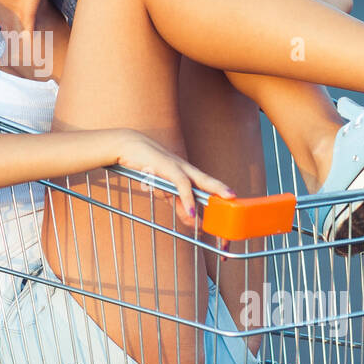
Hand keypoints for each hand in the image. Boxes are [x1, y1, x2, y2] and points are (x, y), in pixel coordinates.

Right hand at [113, 131, 235, 229]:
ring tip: (220, 209)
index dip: (217, 197)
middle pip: (208, 181)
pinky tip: (191, 213)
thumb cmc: (147, 166)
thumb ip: (178, 202)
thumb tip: (191, 218)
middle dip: (222, 191)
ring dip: (211, 194)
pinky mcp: (167, 167)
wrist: (129, 145)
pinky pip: (181, 185)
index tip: (224, 210)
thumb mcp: (164, 189)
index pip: (206, 187)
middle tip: (234, 199)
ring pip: (200, 180)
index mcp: (187, 174)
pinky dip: (188, 199)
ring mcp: (178, 167)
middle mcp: (186, 169)